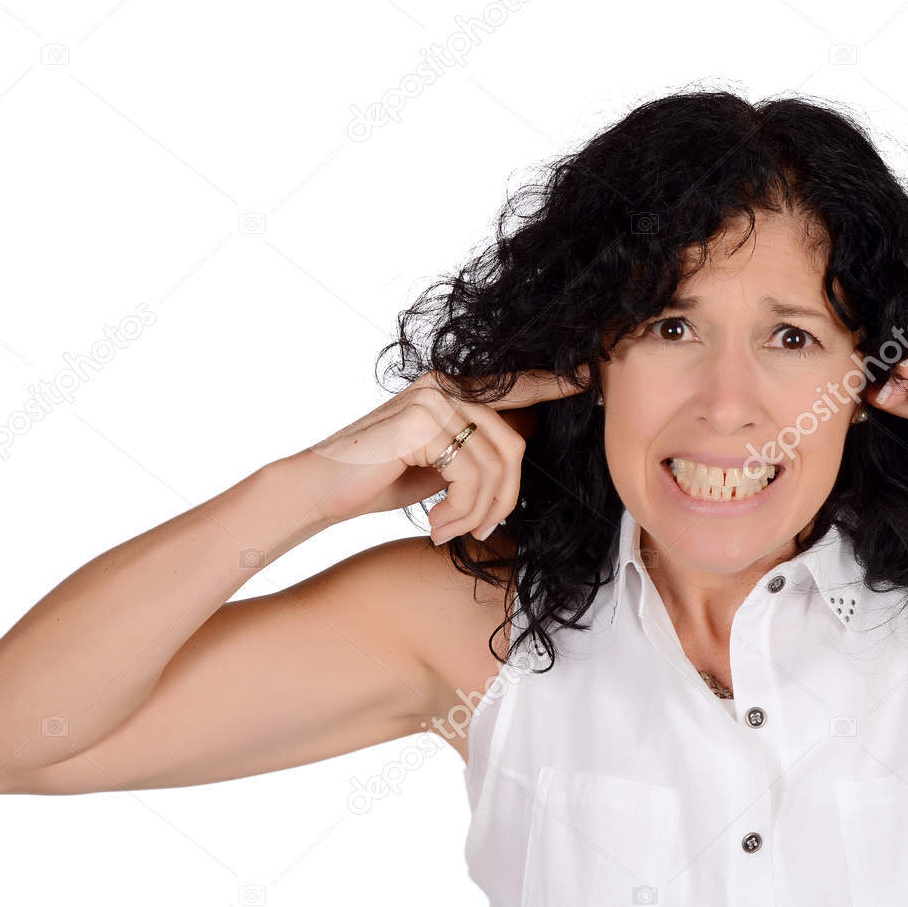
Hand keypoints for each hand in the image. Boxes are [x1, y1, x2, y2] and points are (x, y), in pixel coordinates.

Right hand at [290, 367, 589, 542]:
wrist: (320, 489)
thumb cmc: (379, 479)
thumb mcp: (440, 462)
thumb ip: (475, 448)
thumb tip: (522, 449)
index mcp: (450, 389)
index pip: (513, 385)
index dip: (552, 382)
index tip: (587, 376)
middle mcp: (445, 385)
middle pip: (513, 445)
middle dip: (504, 498)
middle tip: (479, 529)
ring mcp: (433, 400)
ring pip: (496, 466)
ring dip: (479, 512)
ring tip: (448, 529)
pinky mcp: (422, 423)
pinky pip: (472, 476)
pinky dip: (462, 511)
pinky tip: (435, 524)